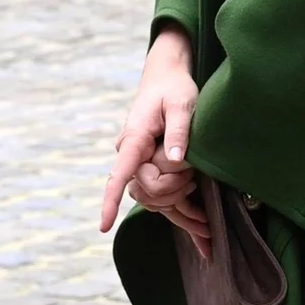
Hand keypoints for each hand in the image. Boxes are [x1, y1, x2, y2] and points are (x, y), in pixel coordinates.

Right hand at [99, 26, 208, 252]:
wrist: (166, 77)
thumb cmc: (174, 87)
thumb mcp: (182, 104)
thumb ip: (179, 131)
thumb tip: (175, 160)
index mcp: (135, 139)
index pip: (118, 175)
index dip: (110, 201)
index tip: (103, 226)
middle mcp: (131, 154)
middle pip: (147, 190)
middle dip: (174, 191)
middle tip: (196, 174)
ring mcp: (139, 162)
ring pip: (153, 197)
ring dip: (178, 204)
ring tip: (201, 196)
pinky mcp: (149, 166)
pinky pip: (159, 195)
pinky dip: (179, 209)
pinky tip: (200, 226)